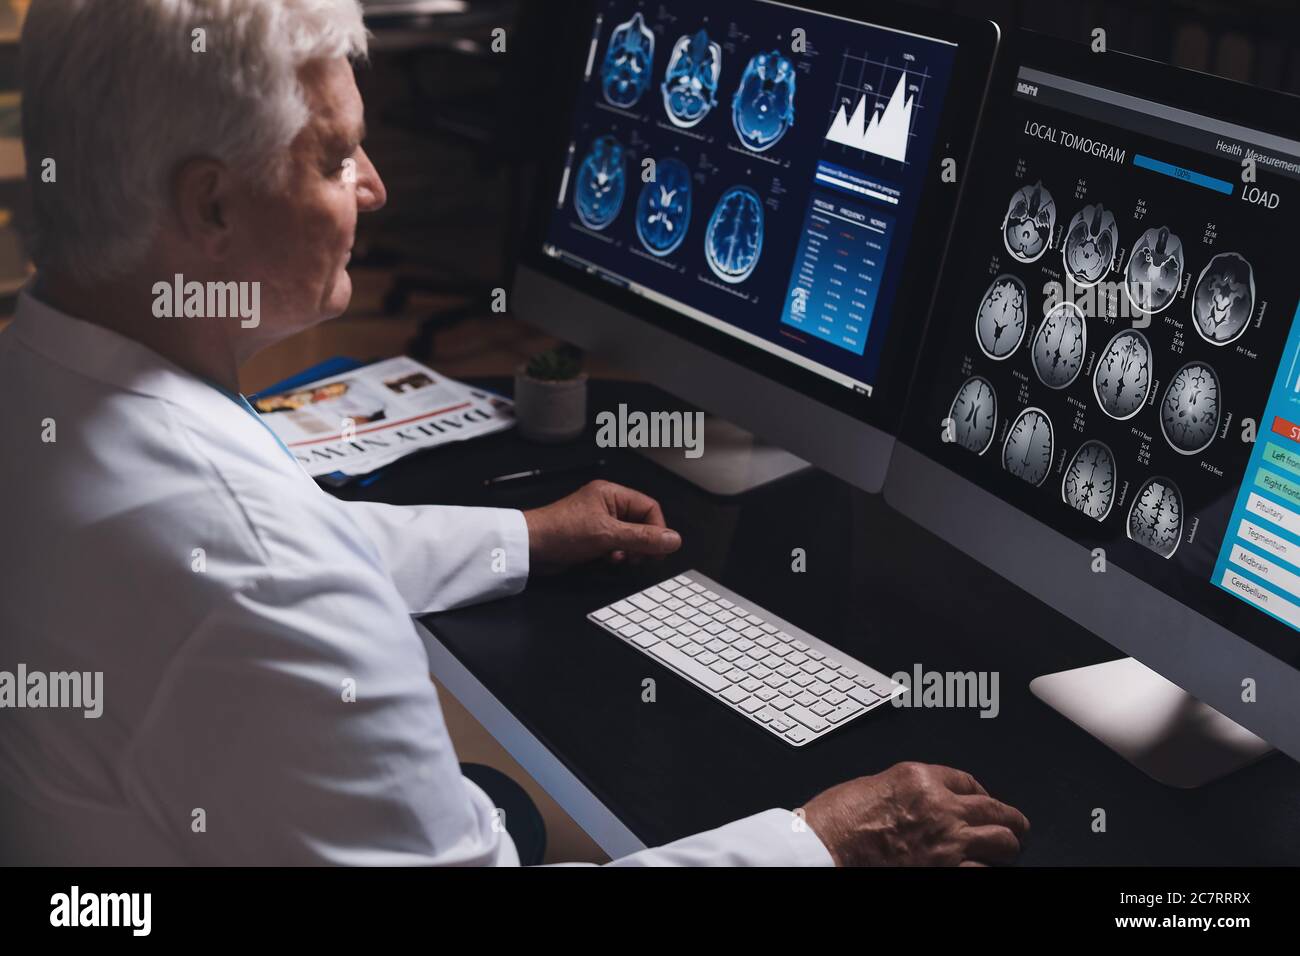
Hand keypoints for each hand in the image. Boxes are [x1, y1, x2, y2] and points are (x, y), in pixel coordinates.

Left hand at [522, 480, 682, 573]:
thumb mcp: (608, 535)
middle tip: (639, 557)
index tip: (659, 548)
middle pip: (642, 525)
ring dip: (628, 552)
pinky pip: (616, 548)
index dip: (658, 529)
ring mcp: (600, 523)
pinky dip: (616, 557)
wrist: (530, 548)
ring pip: (630, 539)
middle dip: (642, 543)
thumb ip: (643, 538)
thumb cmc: (559, 531)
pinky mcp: (593, 539)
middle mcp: (608, 506)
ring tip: (618, 558)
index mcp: (612, 494)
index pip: (650, 508)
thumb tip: (672, 540)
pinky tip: (607, 561)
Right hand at [801, 761, 1028, 866]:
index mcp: (920, 778)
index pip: (966, 780)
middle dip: (1010, 818)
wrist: (825, 846)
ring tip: (1009, 849)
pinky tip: (987, 869)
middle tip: (1016, 825)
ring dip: (1006, 846)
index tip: (982, 798)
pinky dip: (988, 870)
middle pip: (995, 809)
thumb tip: (921, 802)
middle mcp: (941, 807)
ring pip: (1001, 842)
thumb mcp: (874, 786)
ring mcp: (948, 843)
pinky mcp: (946, 871)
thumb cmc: (837, 819)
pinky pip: (984, 872)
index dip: (979, 790)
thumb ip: (906, 792)